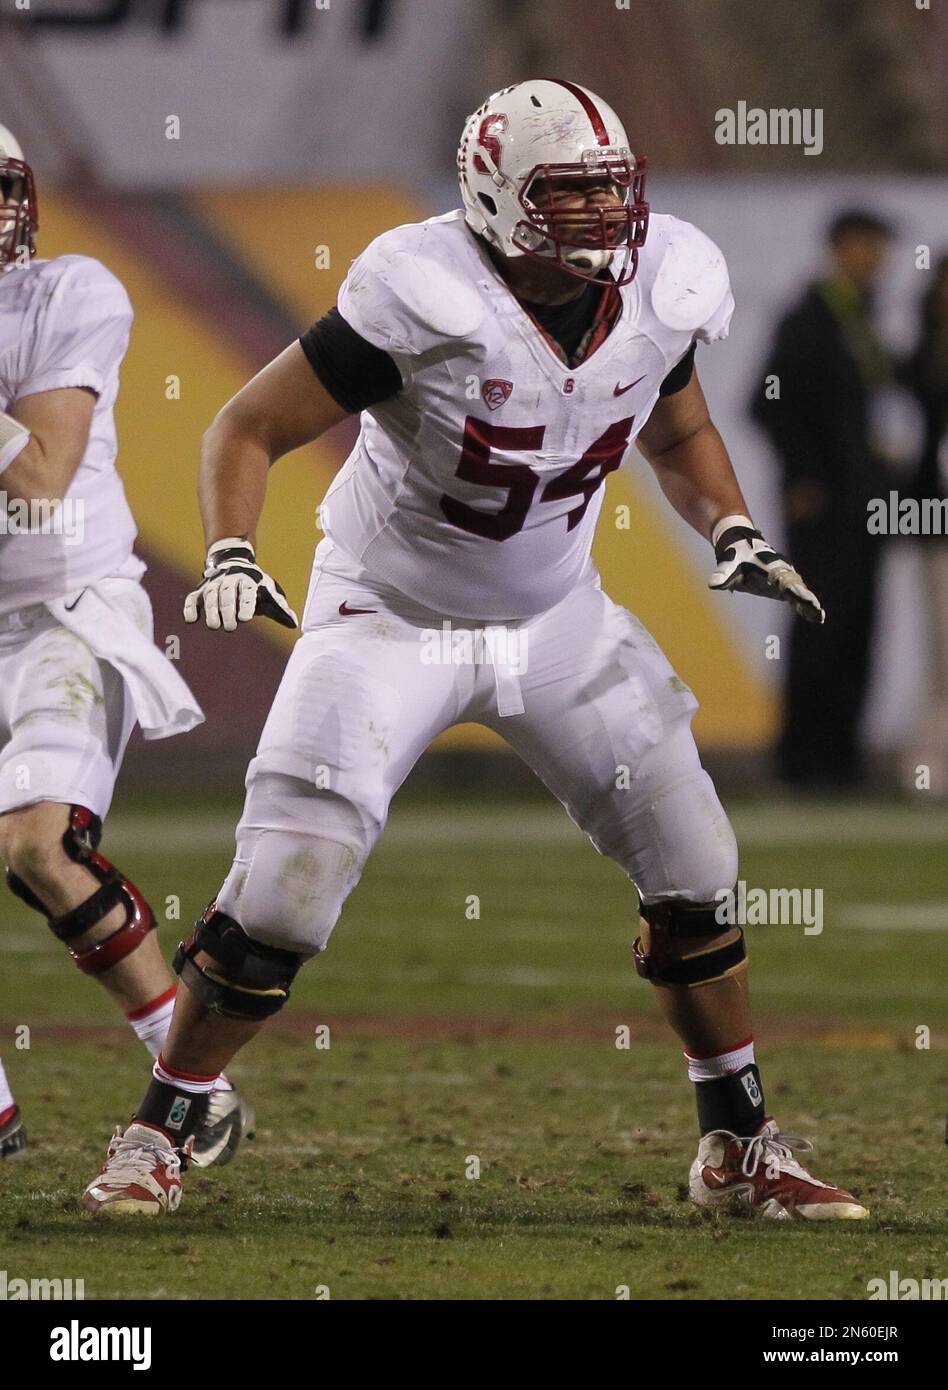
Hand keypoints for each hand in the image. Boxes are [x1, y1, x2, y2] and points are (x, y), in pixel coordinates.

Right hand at [183, 537, 298, 631]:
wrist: (234, 561)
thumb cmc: (255, 585)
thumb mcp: (268, 593)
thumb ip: (279, 608)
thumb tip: (294, 623)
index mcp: (248, 581)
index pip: (247, 593)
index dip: (246, 605)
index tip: (246, 618)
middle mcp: (229, 581)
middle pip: (227, 595)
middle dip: (228, 610)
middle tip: (230, 627)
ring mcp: (213, 585)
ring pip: (210, 597)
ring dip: (211, 611)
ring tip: (214, 626)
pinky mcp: (200, 591)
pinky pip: (193, 598)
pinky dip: (190, 607)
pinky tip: (191, 620)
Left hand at [708, 514, 824, 623]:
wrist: (741, 546)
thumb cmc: (736, 556)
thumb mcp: (728, 564)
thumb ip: (723, 574)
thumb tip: (713, 584)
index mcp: (771, 567)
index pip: (784, 580)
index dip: (793, 589)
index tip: (802, 597)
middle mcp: (782, 572)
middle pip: (796, 588)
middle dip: (806, 599)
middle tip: (817, 611)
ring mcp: (785, 580)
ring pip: (800, 593)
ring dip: (809, 605)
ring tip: (819, 618)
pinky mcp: (783, 587)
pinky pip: (796, 598)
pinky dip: (805, 607)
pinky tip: (816, 618)